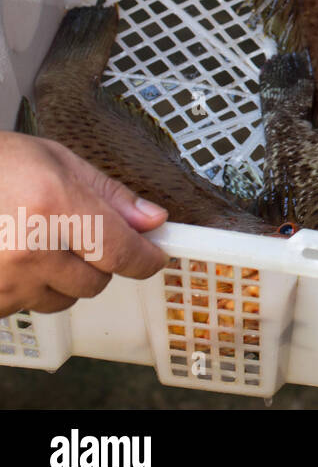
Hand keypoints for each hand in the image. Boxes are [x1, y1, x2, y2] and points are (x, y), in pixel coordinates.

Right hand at [0, 133, 167, 316]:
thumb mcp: (57, 161)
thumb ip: (109, 194)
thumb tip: (152, 220)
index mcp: (52, 206)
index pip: (119, 251)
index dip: (145, 259)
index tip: (154, 257)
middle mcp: (28, 247)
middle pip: (95, 281)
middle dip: (98, 261)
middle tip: (76, 234)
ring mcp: (3, 278)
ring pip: (63, 298)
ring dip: (62, 278)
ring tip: (37, 241)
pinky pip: (28, 305)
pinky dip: (30, 287)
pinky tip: (14, 257)